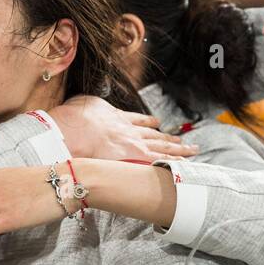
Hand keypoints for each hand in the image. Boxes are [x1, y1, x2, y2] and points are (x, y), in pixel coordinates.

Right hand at [50, 94, 197, 161]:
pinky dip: (173, 159)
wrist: (76, 129)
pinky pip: (159, 158)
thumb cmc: (74, 118)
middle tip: (181, 140)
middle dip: (167, 137)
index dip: (147, 122)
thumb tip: (83, 105)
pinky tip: (183, 161)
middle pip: (153, 134)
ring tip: (189, 149)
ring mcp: (134, 142)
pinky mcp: (136, 154)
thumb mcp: (81, 103)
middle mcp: (129, 129)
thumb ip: (86, 105)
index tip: (156, 122)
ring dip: (176, 147)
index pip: (137, 120)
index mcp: (116, 116)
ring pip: (161, 145)